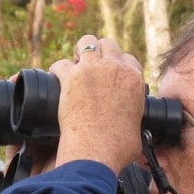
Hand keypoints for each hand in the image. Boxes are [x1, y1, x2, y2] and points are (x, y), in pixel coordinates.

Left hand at [47, 36, 144, 173]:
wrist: (97, 151)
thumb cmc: (118, 147)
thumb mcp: (138, 129)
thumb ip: (135, 120)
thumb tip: (135, 129)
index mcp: (134, 79)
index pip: (128, 59)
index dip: (117, 65)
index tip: (108, 75)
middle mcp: (115, 68)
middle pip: (107, 44)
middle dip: (98, 53)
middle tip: (88, 68)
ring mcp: (92, 69)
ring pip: (87, 41)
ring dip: (79, 52)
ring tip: (73, 65)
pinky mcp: (70, 76)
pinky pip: (60, 63)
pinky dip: (57, 70)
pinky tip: (56, 79)